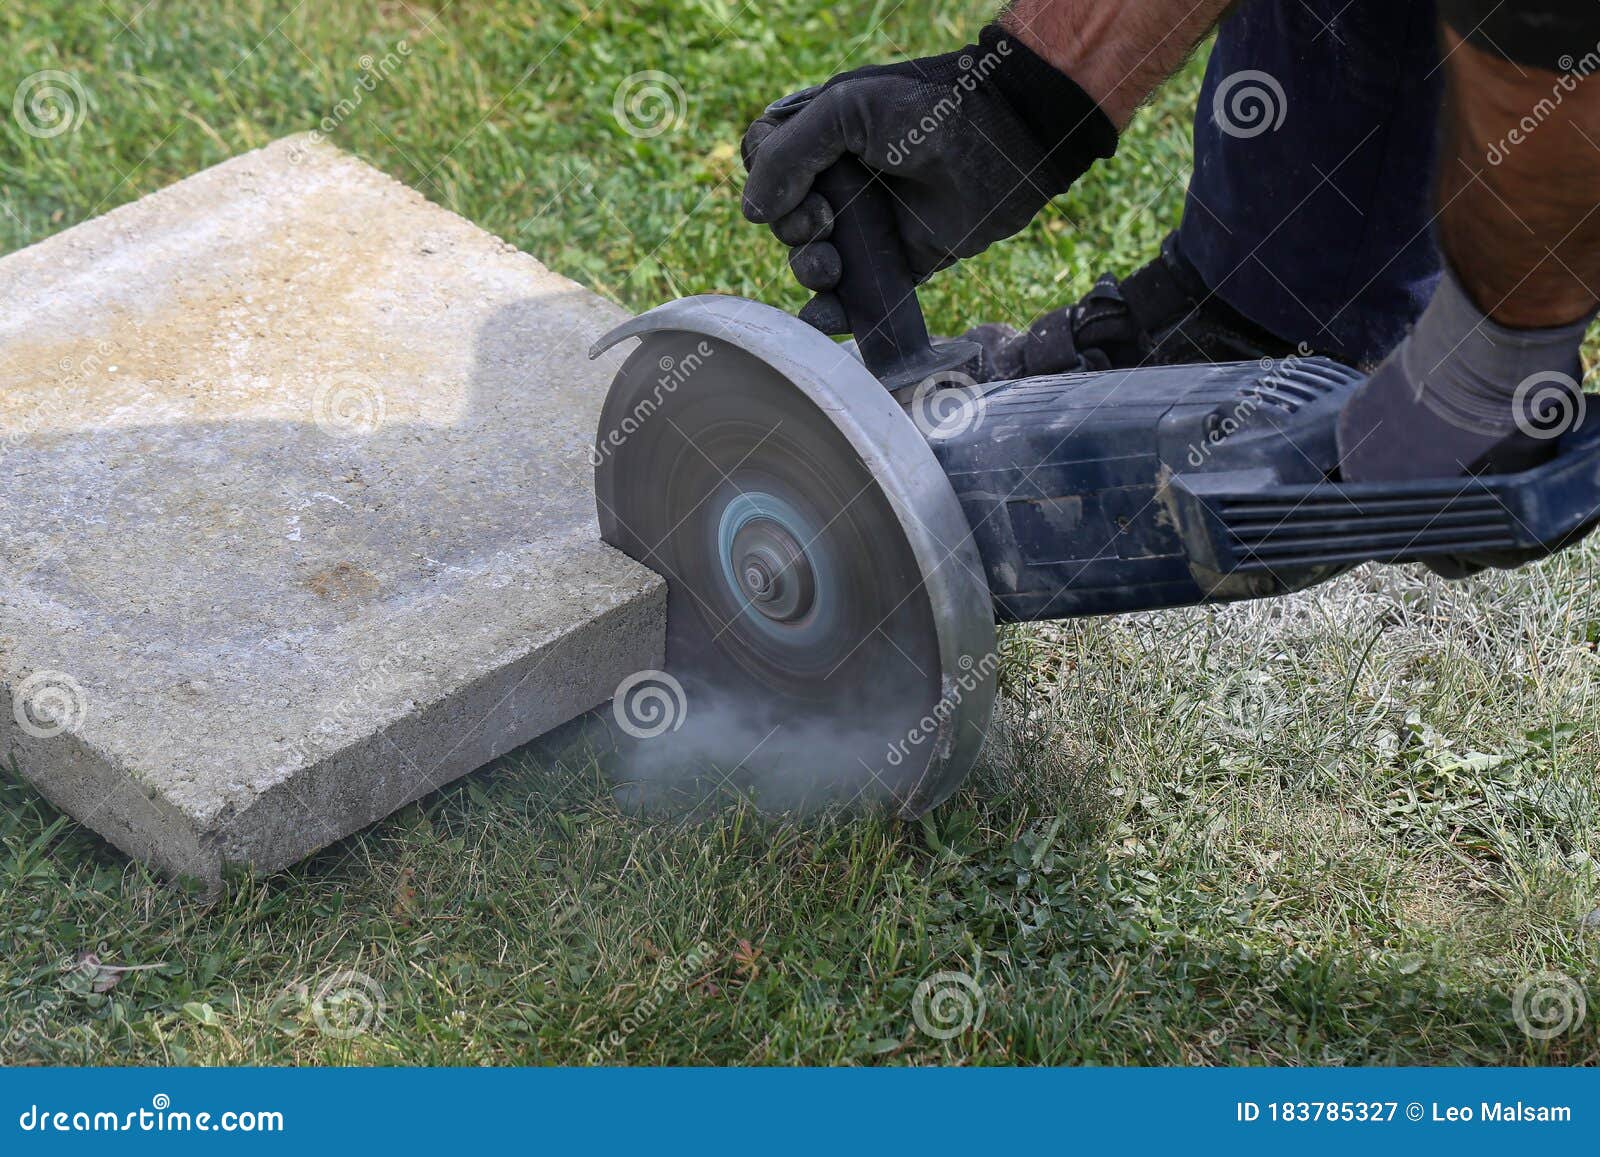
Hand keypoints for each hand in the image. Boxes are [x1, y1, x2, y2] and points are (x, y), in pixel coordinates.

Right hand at [740, 25, 1115, 332]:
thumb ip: (789, 153)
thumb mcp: (848, 108)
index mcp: (822, 136)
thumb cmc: (930, 111)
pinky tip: (827, 319)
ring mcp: (867, 224)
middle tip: (826, 224)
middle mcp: (839, 181)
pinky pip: (851, 298)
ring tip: (833, 268)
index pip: (763, 165)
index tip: (799, 192)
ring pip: (810, 262)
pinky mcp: (896, 264)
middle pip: (782, 221)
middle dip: (793, 232)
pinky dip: (831, 314)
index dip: (767, 186)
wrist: (1006, 142)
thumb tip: (751, 213)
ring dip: (810, 271)